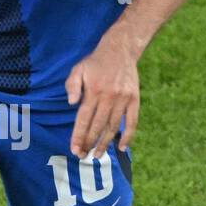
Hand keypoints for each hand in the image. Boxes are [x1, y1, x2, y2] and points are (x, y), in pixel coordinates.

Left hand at [65, 25, 139, 158]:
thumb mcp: (78, 69)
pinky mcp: (134, 99)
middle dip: (89, 143)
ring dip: (105, 143)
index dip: (78, 136)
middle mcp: (108, 97)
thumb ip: (72, 86)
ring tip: (97, 155)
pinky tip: (121, 147)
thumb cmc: (96, 62)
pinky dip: (128, 135)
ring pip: (113, 127)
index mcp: (93, 91)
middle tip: (83, 156)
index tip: (74, 149)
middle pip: (98, 126)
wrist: (121, 49)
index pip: (84, 119)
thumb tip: (71, 104)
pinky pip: (132, 121)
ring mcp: (123, 99)